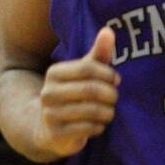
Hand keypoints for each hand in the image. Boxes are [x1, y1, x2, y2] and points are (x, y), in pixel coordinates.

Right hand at [37, 26, 119, 158]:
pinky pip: (87, 128)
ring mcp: (50, 114)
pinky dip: (99, 127)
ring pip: (91, 110)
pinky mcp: (55, 134)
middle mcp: (48, 92)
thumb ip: (98, 53)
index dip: (107, 74)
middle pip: (91, 90)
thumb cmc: (74, 94)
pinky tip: (99, 125)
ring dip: (107, 112)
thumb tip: (109, 30)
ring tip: (109, 112)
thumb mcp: (85, 73)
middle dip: (110, 94)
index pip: (87, 68)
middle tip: (115, 98)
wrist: (49, 127)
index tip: (117, 80)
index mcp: (54, 73)